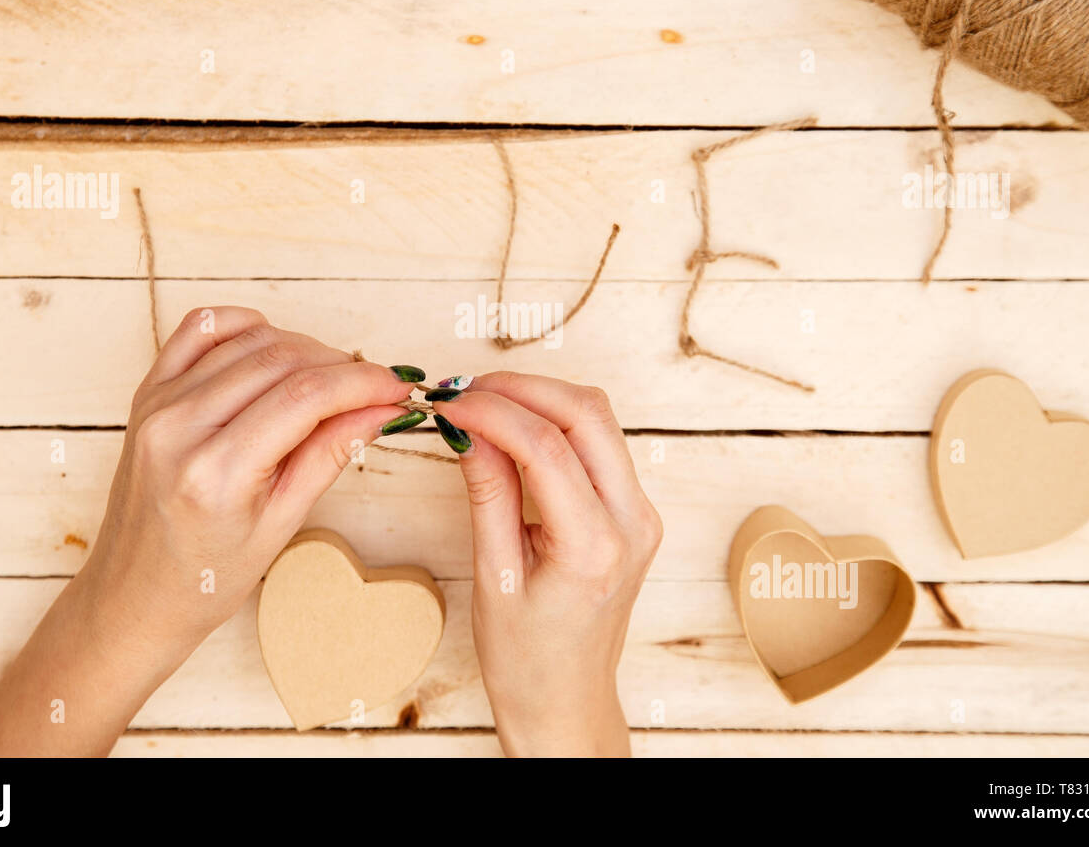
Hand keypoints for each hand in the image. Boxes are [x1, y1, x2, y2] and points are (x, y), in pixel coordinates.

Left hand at [0, 307, 423, 754]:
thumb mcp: (282, 524)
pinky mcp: (147, 394)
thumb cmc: (206, 576)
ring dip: (303, 348)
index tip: (396, 388)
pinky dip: (245, 326)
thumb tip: (380, 409)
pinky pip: (200, 330)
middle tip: (375, 389)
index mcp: (216, 473)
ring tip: (331, 381)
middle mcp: (179, 428)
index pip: (307, 396)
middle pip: (282, 360)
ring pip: (249, 340)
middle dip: (341, 367)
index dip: (363, 383)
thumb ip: (330, 454)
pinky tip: (274, 350)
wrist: (133, 596)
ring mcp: (158, 405)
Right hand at [427, 372, 661, 756]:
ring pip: (598, 419)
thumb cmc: (526, 657)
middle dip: (523, 388)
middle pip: (587, 413)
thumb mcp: (493, 576)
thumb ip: (487, 493)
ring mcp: (640, 514)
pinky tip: (513, 426)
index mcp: (595, 548)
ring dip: (541, 398)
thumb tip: (469, 426)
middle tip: (466, 390)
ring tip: (483, 403)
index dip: (492, 412)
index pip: (546, 447)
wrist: (566, 700)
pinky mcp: (633, 511)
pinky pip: (599, 444)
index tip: (449, 403)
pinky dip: (555, 422)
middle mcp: (631, 523)